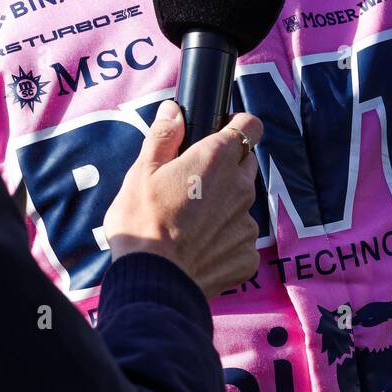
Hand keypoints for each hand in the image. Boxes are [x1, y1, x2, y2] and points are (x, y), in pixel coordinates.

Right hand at [102, 100, 262, 298]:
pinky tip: (198, 248)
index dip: (238, 125)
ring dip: (224, 206)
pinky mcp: (248, 255)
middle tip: (194, 182)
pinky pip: (240, 239)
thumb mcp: (141, 171)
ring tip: (190, 221)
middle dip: (226, 167)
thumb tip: (173, 111)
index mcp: (216, 158)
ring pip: (242, 203)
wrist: (153, 281)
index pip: (250, 125)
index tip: (222, 132)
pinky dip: (224, 240)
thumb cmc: (142, 222)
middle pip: (245, 164)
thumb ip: (163, 136)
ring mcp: (247, 223)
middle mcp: (240, 186)